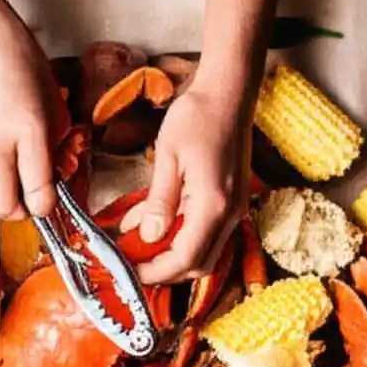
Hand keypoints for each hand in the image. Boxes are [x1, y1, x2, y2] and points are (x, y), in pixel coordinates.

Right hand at [0, 0, 65, 220]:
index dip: (50, 205)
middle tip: (33, 195)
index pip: (39, 196)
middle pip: (4, 209)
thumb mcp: (52, 98)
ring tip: (16, 172)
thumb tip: (55, 172)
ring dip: (3, 194)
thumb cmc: (15, 51)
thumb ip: (57, 140)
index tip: (54, 197)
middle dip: (22, 211)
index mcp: (27, 130)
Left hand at [121, 84, 252, 283]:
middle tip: (133, 265)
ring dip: (174, 257)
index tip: (131, 273)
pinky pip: (208, 233)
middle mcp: (231, 213)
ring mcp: (235, 209)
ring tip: (140, 249)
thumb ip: (159, 201)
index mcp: (214, 205)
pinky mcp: (232, 201)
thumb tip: (148, 236)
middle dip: (166, 271)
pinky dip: (183, 237)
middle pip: (199, 264)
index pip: (186, 257)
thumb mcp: (168, 157)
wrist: (229, 94)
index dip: (157, 272)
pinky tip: (155, 226)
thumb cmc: (197, 117)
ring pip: (206, 252)